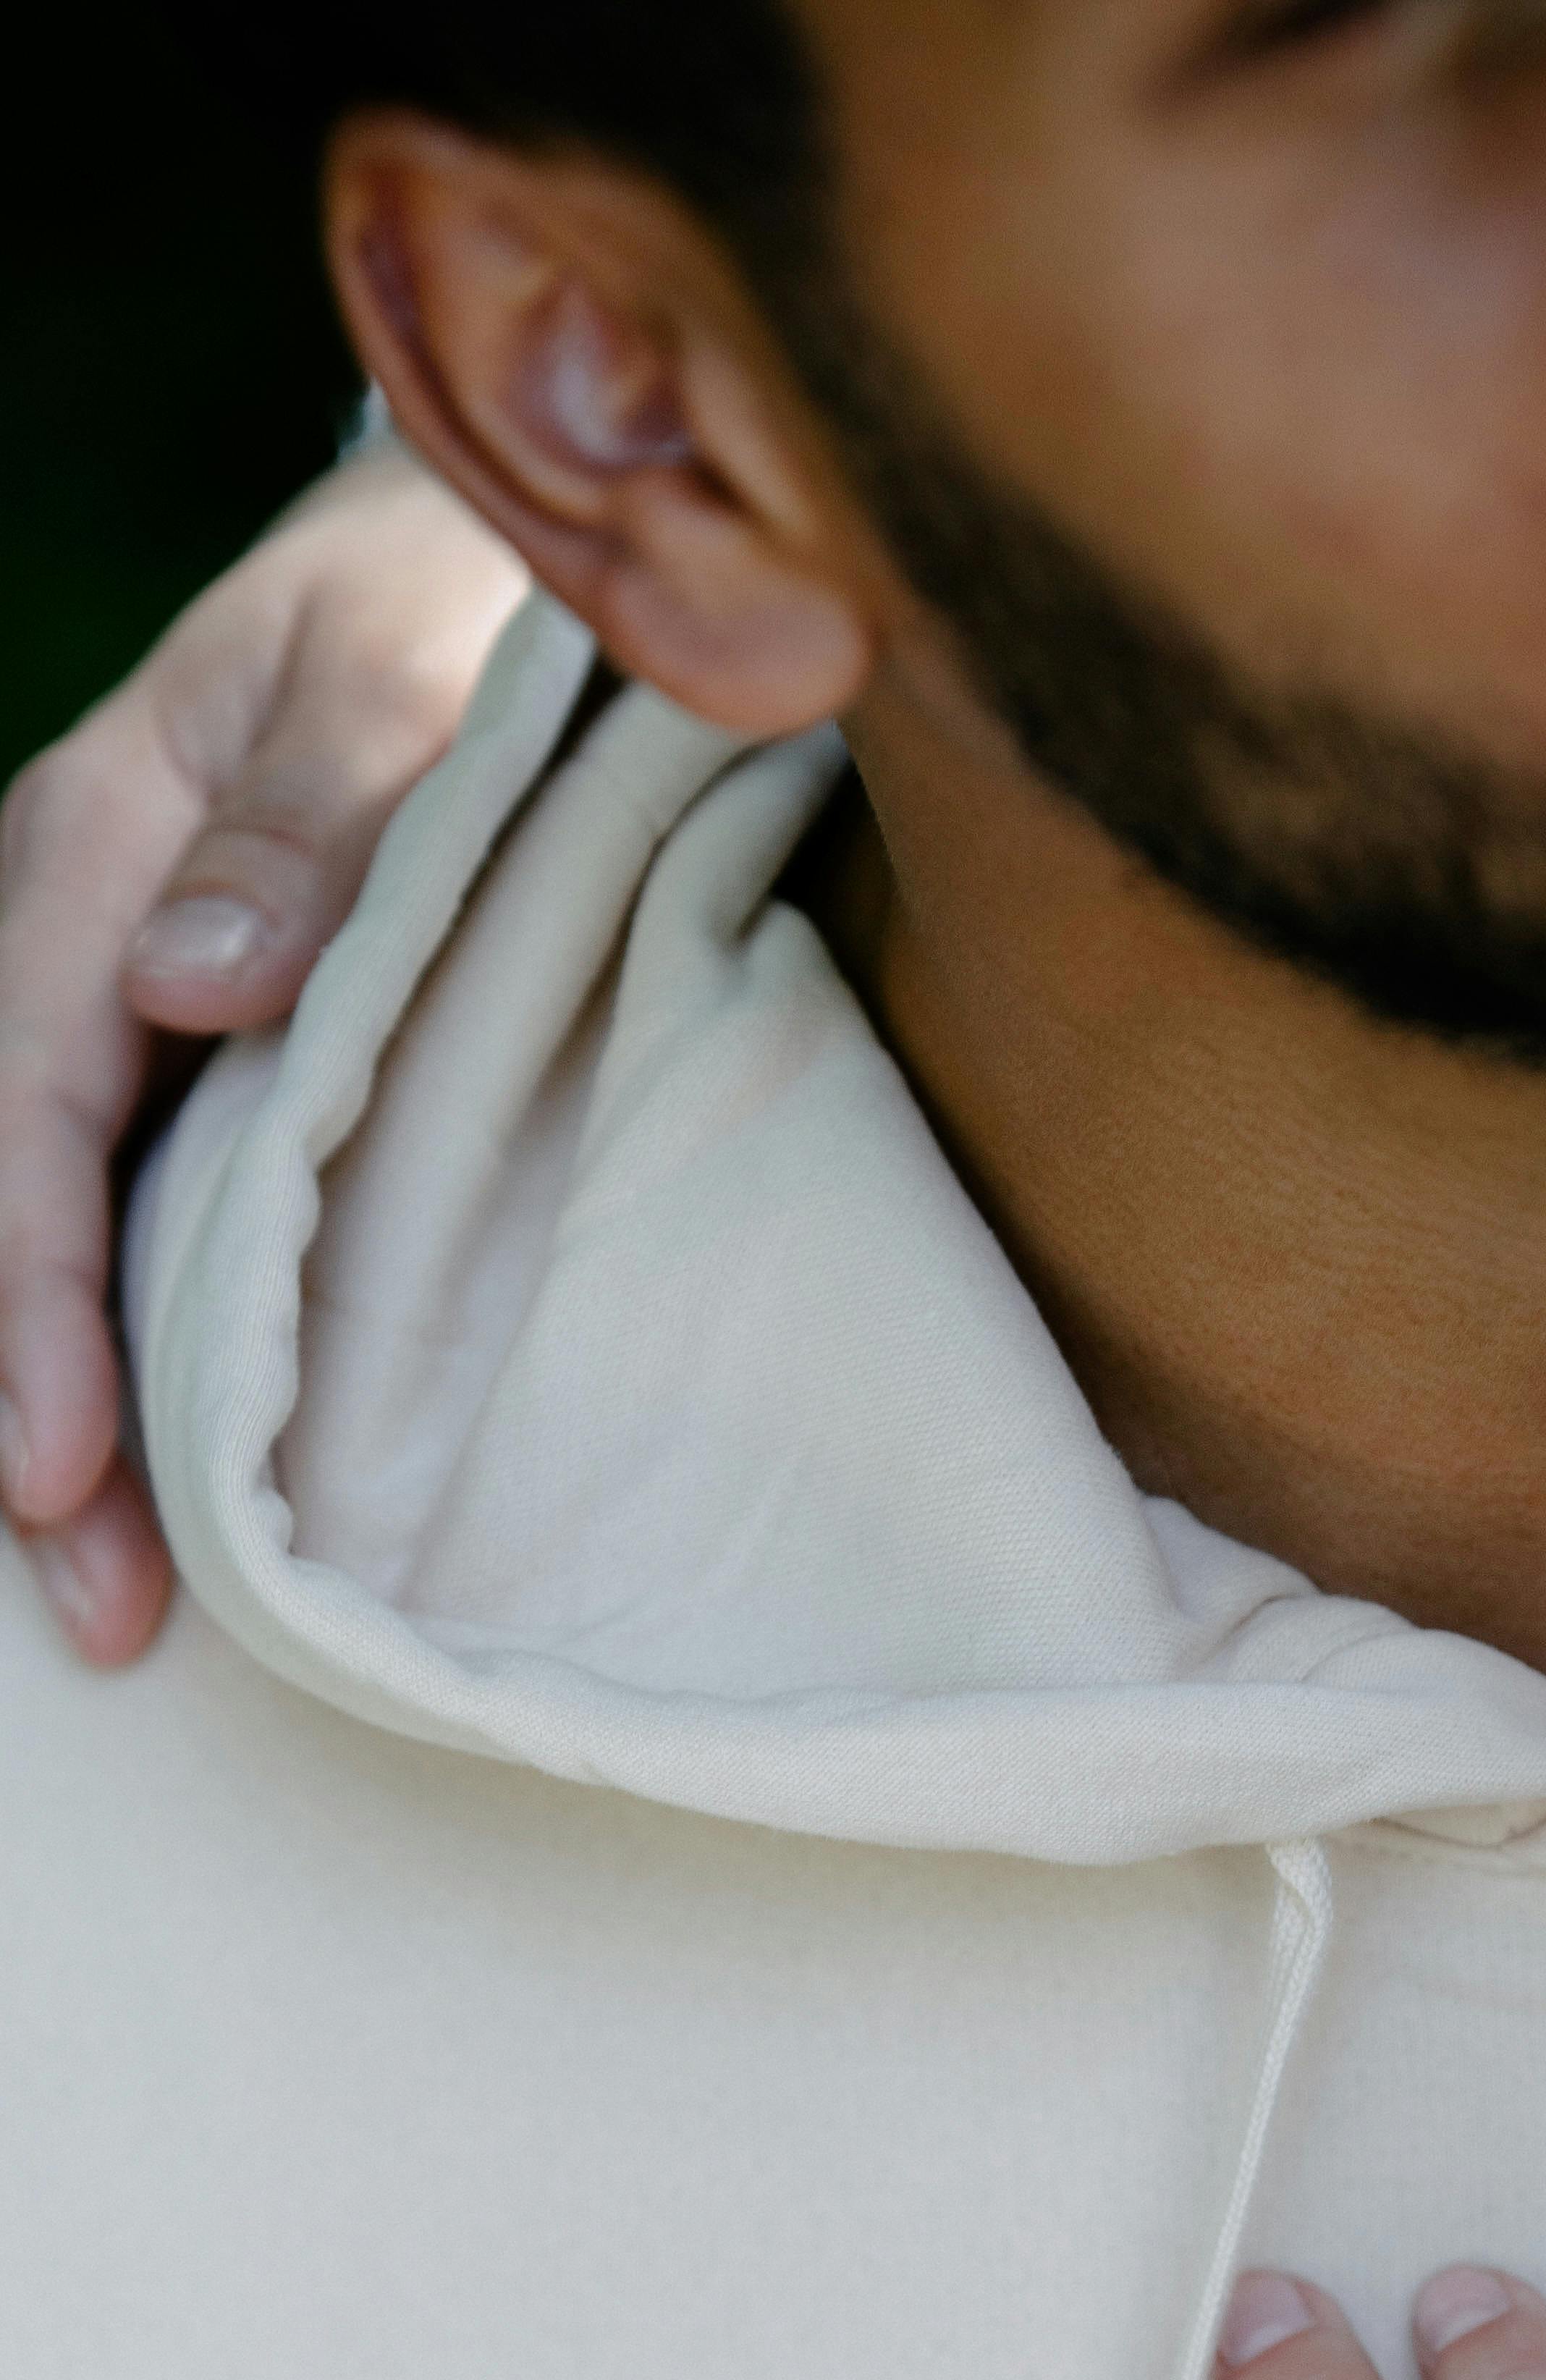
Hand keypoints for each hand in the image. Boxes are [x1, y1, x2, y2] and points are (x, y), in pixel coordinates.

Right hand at [0, 444, 525, 1659]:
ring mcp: (114, 1013)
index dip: (40, 1312)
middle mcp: (68, 943)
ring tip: (119, 1607)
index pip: (27, 1114)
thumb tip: (193, 979)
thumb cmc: (450, 611)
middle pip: (7, 1211)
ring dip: (69, 1418)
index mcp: (87, 854)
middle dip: (34, 1419)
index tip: (70, 1478)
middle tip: (106, 1623)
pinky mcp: (179, 1064)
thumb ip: (318, 822)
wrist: (473, 566)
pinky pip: (123, 1221)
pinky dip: (128, 1355)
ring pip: (45, 1236)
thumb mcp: (400, 676)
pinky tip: (157, 1489)